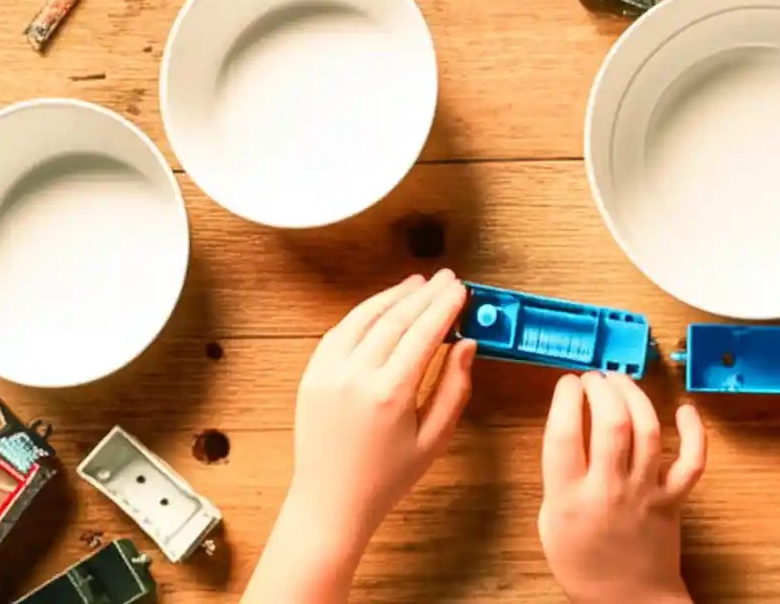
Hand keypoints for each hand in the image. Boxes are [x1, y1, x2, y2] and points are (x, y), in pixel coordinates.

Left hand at [243, 272, 475, 603]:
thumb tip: (468, 345)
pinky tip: (383, 306)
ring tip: (417, 284)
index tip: (461, 289)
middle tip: (447, 278)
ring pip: (365, 316)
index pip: (424, 332)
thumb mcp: (435, 438)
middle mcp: (355, 376)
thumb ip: (455, 387)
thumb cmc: (387, 477)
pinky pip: (340, 330)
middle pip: (396, 317)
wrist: (332, 500)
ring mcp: (328, 372)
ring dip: (394, 296)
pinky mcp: (312, 374)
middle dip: (425, 293)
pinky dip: (364, 312)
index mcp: (389, 394)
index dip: (445, 306)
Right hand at [538, 372, 706, 603]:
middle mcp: (608, 490)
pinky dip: (694, 432)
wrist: (626, 600)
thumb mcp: (550, 521)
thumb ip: (559, 476)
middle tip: (593, 379)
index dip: (564, 398)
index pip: (563, 434)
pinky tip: (684, 410)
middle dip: (601, 389)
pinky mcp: (673, 499)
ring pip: (647, 430)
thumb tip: (570, 426)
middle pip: (610, 423)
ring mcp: (645, 492)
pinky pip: (692, 461)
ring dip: (635, 396)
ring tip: (621, 382)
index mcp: (569, 498)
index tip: (566, 383)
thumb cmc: (582, 562)